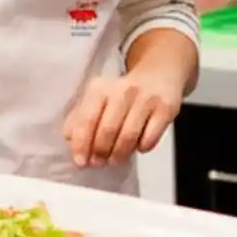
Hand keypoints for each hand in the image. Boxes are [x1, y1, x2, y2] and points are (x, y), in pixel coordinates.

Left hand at [63, 71, 181, 167]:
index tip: (80, 161)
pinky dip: (142, 147)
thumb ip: (81, 116)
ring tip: (114, 160)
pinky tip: (138, 147)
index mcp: (101, 88)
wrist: (160, 73)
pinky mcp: (166, 109)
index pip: (87, 119)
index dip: (82, 143)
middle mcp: (123, 91)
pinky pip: (150, 137)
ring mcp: (146, 99)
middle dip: (100, 152)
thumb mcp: (100, 98)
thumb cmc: (124, 92)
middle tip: (98, 163)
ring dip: (119, 154)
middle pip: (107, 130)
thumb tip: (69, 138)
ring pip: (129, 136)